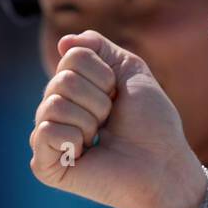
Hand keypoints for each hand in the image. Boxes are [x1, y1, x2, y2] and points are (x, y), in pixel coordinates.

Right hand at [29, 30, 201, 207]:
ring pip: (53, 105)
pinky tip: (86, 152)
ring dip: (90, 119)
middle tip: (111, 119)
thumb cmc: (151, 121)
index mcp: (74, 88)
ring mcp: (48, 139)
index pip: (72, 56)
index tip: (118, 95)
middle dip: (98, 98)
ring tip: (101, 137)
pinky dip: (74, 138)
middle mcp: (56, 110)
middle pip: (62, 79)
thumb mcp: (130, 70)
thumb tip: (63, 42)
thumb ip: (98, 47)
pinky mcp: (45, 166)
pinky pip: (46, 132)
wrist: (162, 163)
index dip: (104, 73)